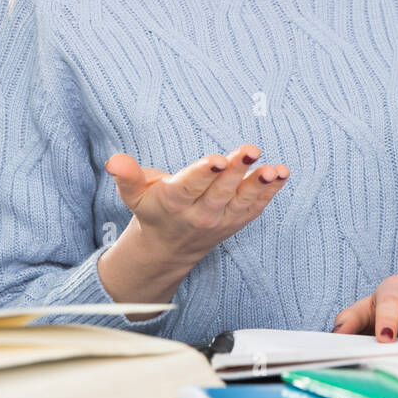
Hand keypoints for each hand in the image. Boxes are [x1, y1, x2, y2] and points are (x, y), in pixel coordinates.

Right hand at [105, 143, 289, 265]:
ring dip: (259, 184)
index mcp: (173, 202)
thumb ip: (127, 176)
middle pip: (220, 190)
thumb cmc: (152, 209)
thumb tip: (114, 161)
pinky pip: (255, 207)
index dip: (205, 172)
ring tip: (274, 169)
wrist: (167, 249)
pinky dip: (270, 192)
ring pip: (242, 201)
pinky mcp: (236, 222)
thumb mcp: (134, 194)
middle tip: (252, 149)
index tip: (218, 159)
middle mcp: (199, 213)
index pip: (190, 186)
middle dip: (237, 169)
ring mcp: (221, 220)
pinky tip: (282, 173)